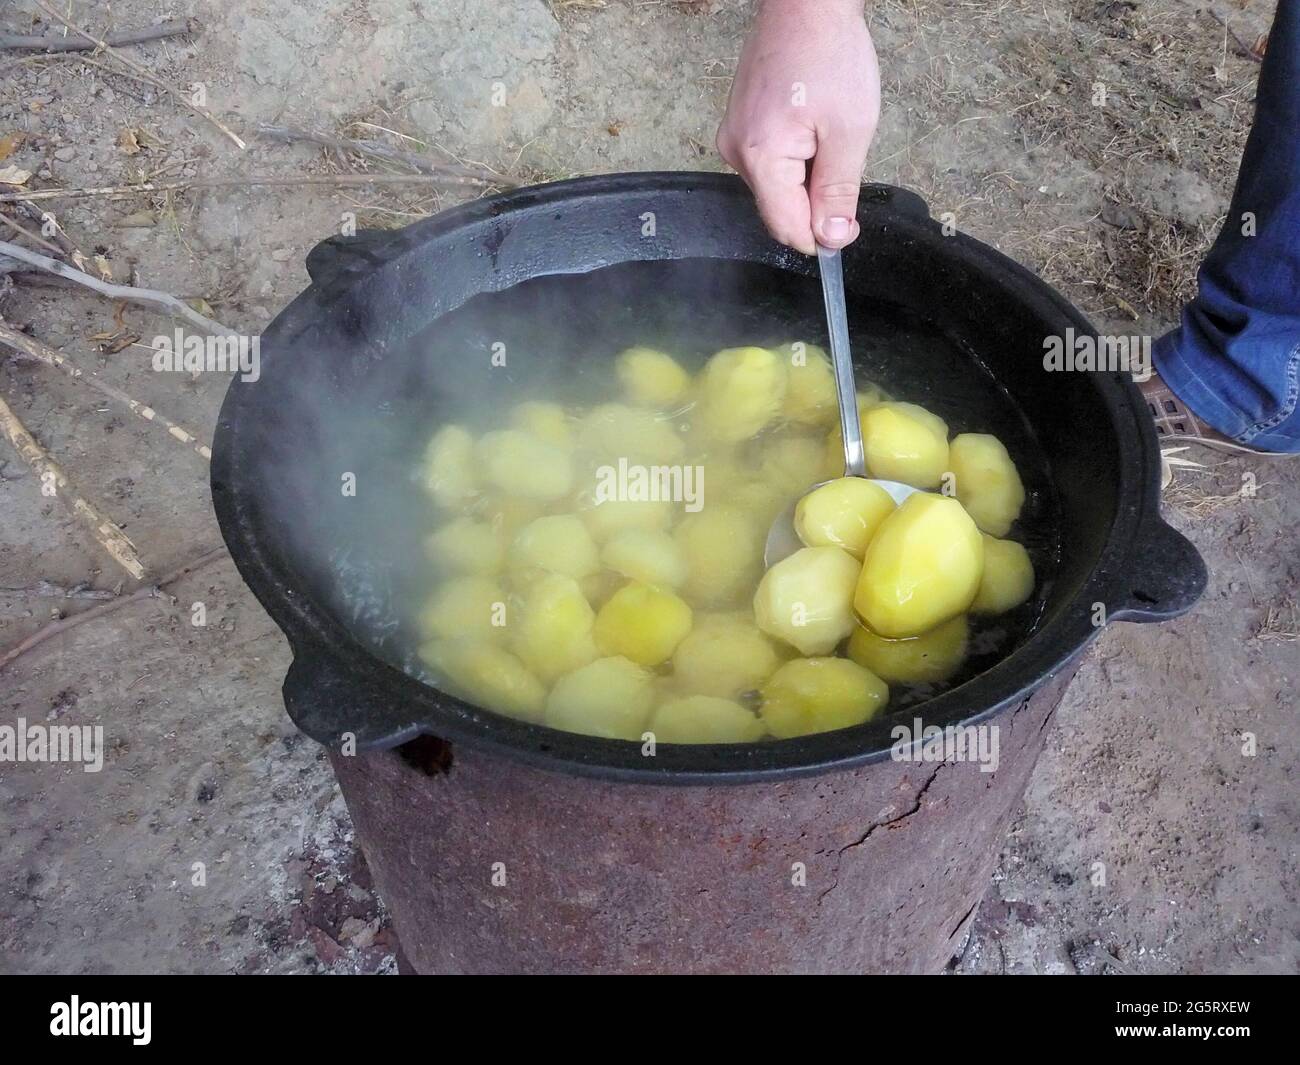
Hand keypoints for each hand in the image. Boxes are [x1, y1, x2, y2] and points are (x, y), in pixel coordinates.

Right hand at [716, 0, 879, 254]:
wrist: (806, 3)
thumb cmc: (828, 54)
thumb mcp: (849, 130)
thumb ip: (838, 191)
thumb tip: (830, 238)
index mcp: (760, 158)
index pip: (786, 227)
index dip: (821, 236)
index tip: (848, 224)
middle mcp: (736, 153)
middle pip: (779, 209)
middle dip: (815, 200)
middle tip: (842, 158)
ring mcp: (734, 137)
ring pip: (776, 187)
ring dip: (806, 176)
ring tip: (826, 131)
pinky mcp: (739, 125)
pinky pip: (769, 162)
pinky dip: (795, 158)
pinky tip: (812, 124)